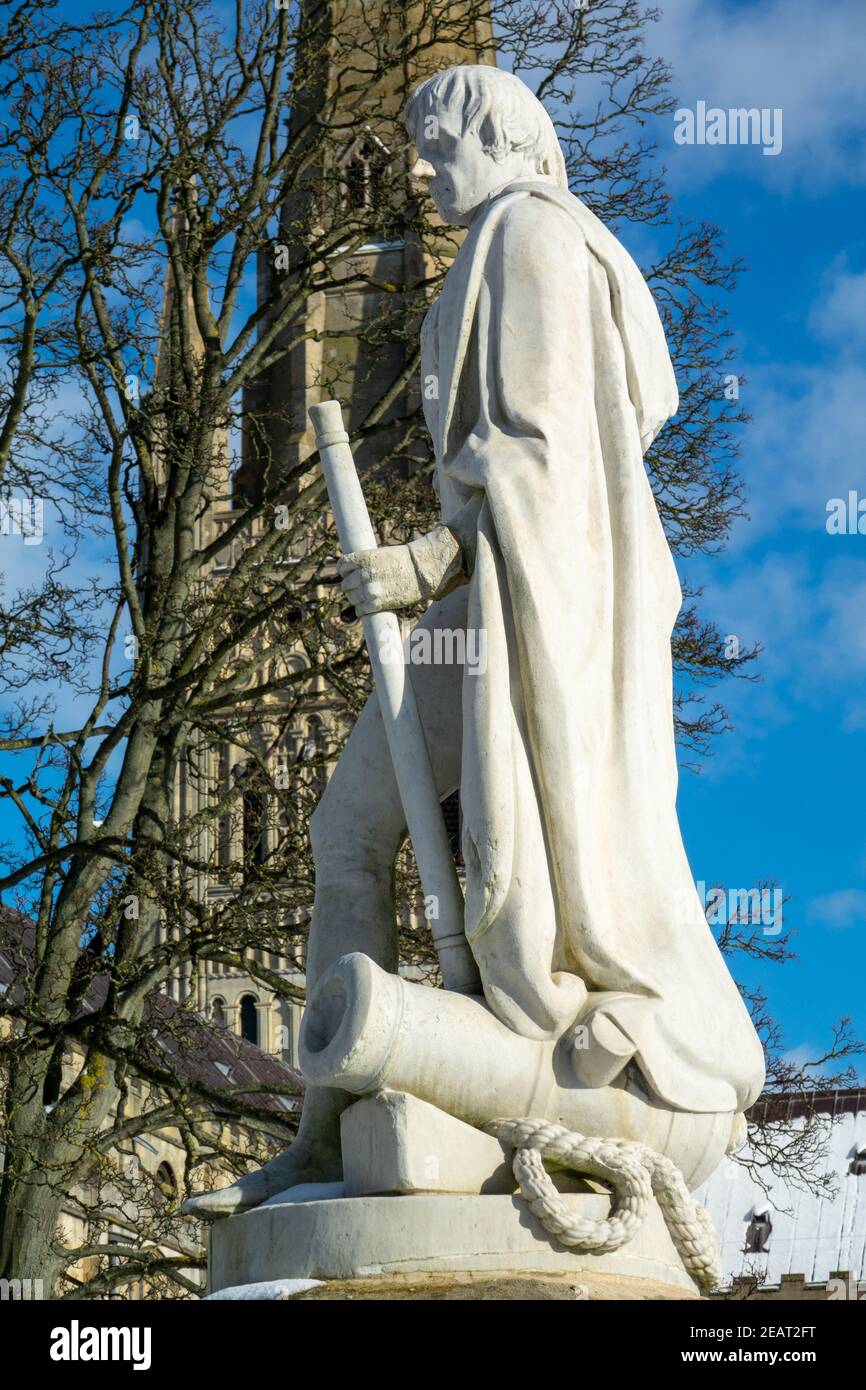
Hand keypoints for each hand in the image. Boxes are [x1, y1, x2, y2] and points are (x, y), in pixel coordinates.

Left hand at [337, 526, 463, 616]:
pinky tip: (368, 607)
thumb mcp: (380, 555)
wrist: (422, 571)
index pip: (342, 566)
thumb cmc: (402, 561)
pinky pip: (360, 610)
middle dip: (351, 586)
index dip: (345, 571)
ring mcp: (370, 589)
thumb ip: (364, 563)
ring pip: (352, 598)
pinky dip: (362, 610)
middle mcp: (364, 574)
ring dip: (356, 599)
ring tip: (366, 597)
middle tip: (361, 587)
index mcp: (364, 558)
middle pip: (346, 584)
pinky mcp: (377, 603)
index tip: (349, 573)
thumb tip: (349, 572)